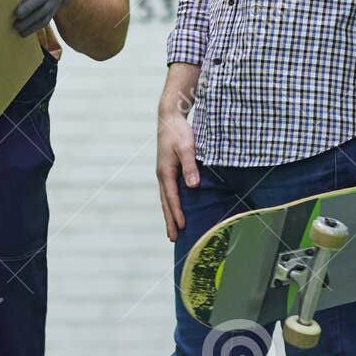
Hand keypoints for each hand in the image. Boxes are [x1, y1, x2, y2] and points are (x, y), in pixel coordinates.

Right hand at [156, 74, 199, 242]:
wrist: (169, 117)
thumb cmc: (179, 131)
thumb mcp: (187, 147)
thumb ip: (190, 167)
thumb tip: (192, 186)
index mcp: (165, 172)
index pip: (172, 197)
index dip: (177, 213)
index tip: (182, 227)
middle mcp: (162, 175)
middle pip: (166, 202)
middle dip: (169, 220)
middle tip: (172, 238)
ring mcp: (164, 172)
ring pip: (166, 198)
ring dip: (169, 213)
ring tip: (173, 229)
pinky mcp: (168, 169)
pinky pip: (169, 191)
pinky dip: (171, 203)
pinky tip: (176, 208)